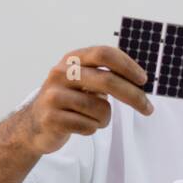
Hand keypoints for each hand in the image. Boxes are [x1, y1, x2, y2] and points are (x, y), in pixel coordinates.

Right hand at [23, 45, 153, 154]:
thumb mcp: (84, 81)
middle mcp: (61, 73)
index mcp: (72, 59)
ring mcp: (54, 95)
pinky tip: (80, 126)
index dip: (127, 65)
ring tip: (93, 119)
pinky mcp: (51, 118)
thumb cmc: (68, 101)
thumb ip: (107, 76)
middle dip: (133, 96)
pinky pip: (88, 126)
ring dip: (104, 119)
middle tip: (148, 109)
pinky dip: (91, 129)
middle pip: (107, 81)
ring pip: (100, 109)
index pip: (104, 53)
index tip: (144, 80)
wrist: (34, 125)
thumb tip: (141, 81)